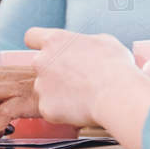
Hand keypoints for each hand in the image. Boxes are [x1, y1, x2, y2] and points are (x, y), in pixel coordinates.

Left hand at [26, 27, 149, 148]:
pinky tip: (81, 109)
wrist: (118, 95)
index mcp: (54, 41)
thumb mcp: (104, 41)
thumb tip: (86, 47)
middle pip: (41, 66)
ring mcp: (41, 86)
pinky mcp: (45, 108)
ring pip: (46, 89)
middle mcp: (41, 61)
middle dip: (54, 72)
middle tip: (76, 80)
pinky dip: (63, 111)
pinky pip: (51, 109)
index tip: (49, 51)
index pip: (32, 36)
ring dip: (59, 93)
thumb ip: (85, 42)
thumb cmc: (115, 67)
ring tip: (83, 96)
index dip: (39, 44)